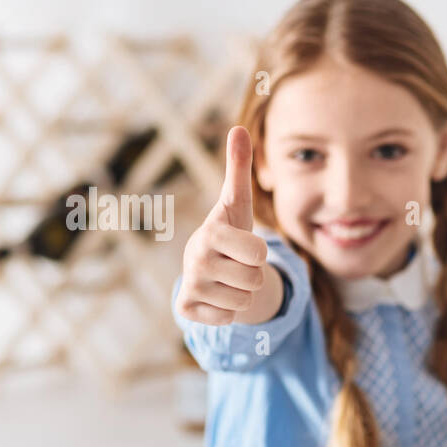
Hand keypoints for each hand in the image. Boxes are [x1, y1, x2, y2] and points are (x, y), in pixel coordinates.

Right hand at [174, 126, 269, 325]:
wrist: (207, 267)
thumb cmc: (229, 232)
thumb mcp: (239, 204)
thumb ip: (239, 168)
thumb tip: (238, 127)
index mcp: (211, 232)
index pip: (260, 253)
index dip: (260, 252)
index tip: (244, 243)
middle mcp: (195, 259)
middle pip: (255, 280)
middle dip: (253, 274)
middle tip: (238, 264)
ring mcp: (190, 285)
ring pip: (245, 301)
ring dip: (243, 293)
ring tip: (228, 278)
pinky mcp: (187, 310)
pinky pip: (228, 319)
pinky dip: (228, 311)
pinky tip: (217, 296)